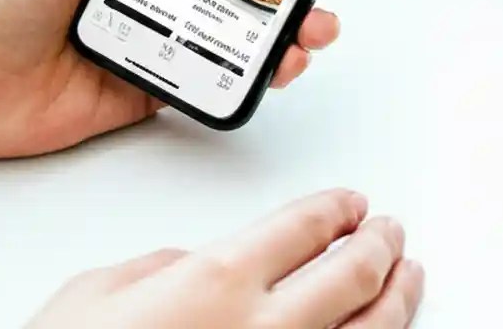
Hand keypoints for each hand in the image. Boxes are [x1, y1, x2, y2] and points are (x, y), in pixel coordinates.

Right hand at [27, 189, 423, 328]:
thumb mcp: (93, 294)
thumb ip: (156, 268)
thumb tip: (187, 263)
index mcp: (216, 279)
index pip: (303, 227)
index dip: (337, 209)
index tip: (351, 204)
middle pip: (352, 274)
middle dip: (380, 245)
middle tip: (390, 231)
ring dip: (399, 298)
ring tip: (409, 278)